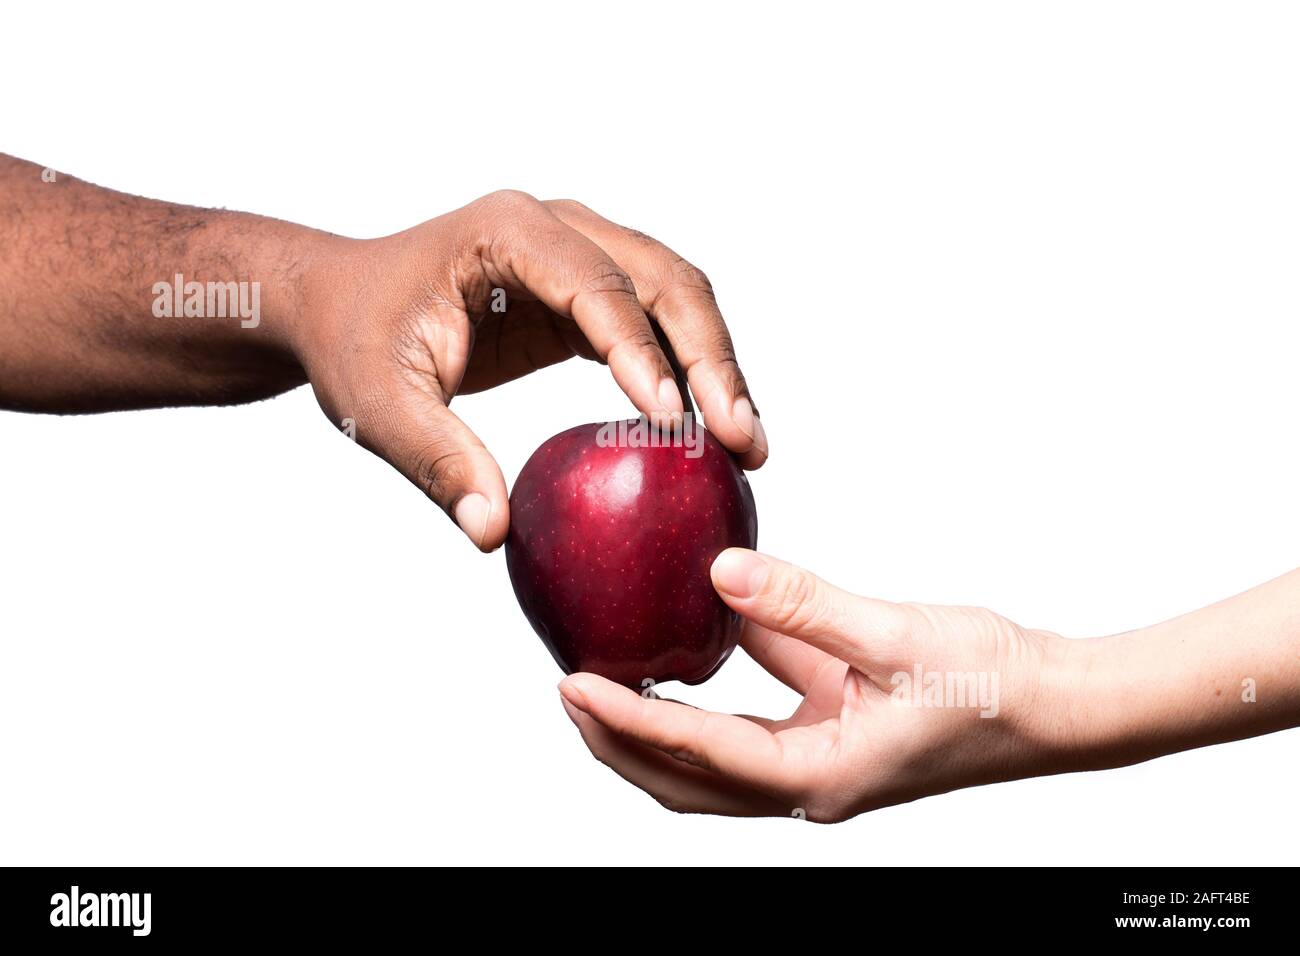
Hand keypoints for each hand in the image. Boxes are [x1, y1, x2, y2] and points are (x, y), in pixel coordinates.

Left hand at [295, 191, 767, 549]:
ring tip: (748, 446)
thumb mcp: (379, 406)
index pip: (595, 286)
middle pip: (664, 279)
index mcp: (507, 232)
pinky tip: (713, 431)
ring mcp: (581, 252)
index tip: (672, 423)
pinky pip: (659, 323)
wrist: (343, 304)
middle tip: (741, 441)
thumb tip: (495, 533)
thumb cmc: (356, 344)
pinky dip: (693, 372)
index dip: (640, 353)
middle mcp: (558, 227)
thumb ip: (438, 462)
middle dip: (710, 360)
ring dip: (718, 366)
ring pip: (679, 296)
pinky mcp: (589, 292)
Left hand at [557, 547, 1078, 821]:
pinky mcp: (834, 732)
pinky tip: (691, 645)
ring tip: (606, 679)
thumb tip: (717, 572)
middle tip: (567, 689)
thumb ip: (802, 606)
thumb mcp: (893, 636)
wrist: (1059, 702)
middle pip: (687, 779)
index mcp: (819, 777)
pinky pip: (754, 720)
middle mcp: (809, 783)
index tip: (570, 684)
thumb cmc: (994, 684)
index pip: (698, 754)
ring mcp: (820, 762)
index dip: (626, 721)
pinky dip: (711, 694)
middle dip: (620, 742)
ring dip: (656, 727)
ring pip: (713, 759)